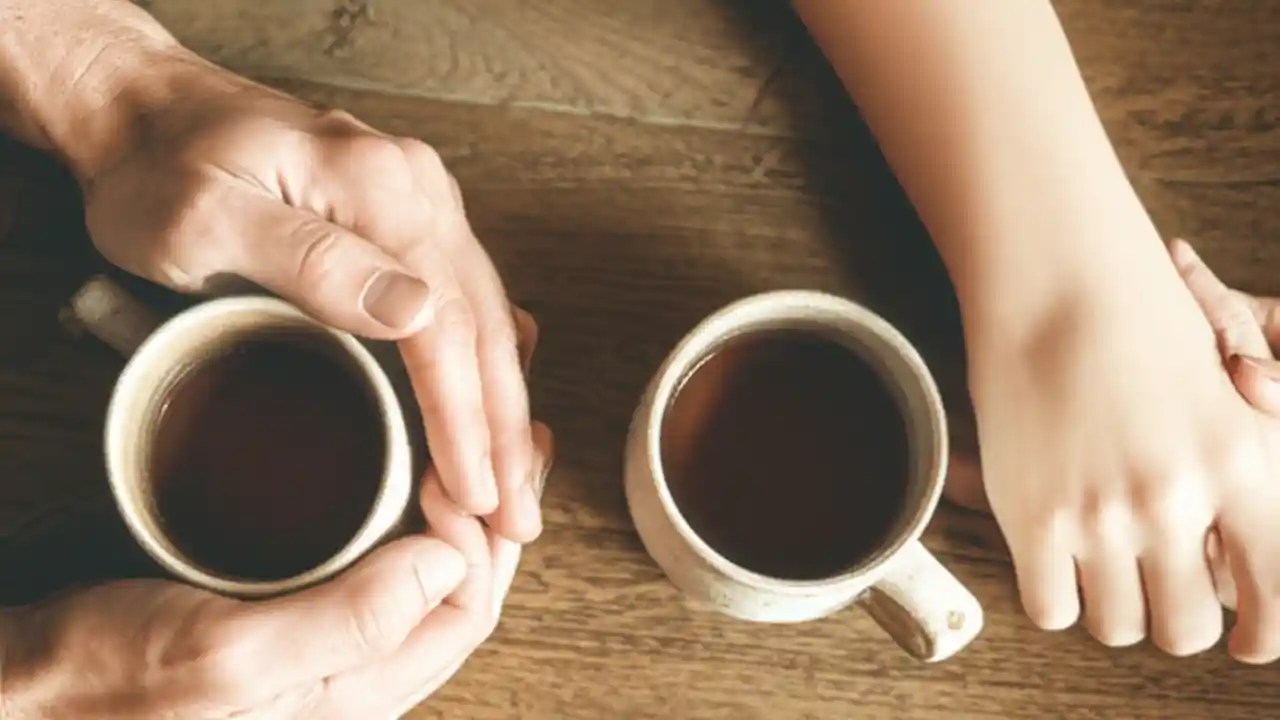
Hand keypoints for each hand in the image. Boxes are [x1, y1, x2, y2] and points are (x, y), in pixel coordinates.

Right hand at [0, 421, 552, 719]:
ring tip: (472, 448)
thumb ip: (344, 624)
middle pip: (458, 593)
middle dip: (487, 518)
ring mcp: (325, 645)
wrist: (31, 683)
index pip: (464, 613)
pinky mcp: (292, 612)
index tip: (450, 473)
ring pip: (422, 574)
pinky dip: (403, 513)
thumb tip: (449, 562)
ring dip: (456, 511)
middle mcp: (354, 675)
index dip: (477, 538)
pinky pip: (375, 563)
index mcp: (356, 696)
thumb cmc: (108, 681)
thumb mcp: (227, 656)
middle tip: (499, 446)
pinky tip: (401, 472)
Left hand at [80, 47, 538, 539]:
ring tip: (509, 486)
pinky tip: (490, 413)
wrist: (147, 112)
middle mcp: (419, 190)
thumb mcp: (206, 220)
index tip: (477, 495)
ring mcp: (423, 201)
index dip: (466, 420)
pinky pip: (468, 301)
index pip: (446, 325)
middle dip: (504, 433)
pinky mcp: (412, 217)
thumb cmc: (159, 173)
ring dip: (503, 408)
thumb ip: (311, 259)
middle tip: (516, 518)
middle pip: (486, 328)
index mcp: (378, 188)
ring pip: (489, 318)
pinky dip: (483, 369)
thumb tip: (417, 309)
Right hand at [967, 233, 1279, 661]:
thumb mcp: (1223, 392)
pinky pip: (1051, 609)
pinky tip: (1055, 560)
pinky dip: (1056, 596)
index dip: (1261, 635)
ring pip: (1118, 627)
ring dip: (1111, 606)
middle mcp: (1176, 501)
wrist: (1055, 282)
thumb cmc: (1142, 322)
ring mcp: (1101, 515)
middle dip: (1172, 618)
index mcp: (1242, 468)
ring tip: (1099, 565)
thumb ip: (1241, 477)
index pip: (1273, 599)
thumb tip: (1238, 558)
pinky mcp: (1033, 518)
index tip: (1245, 641)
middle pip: (1185, 630)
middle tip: (1154, 588)